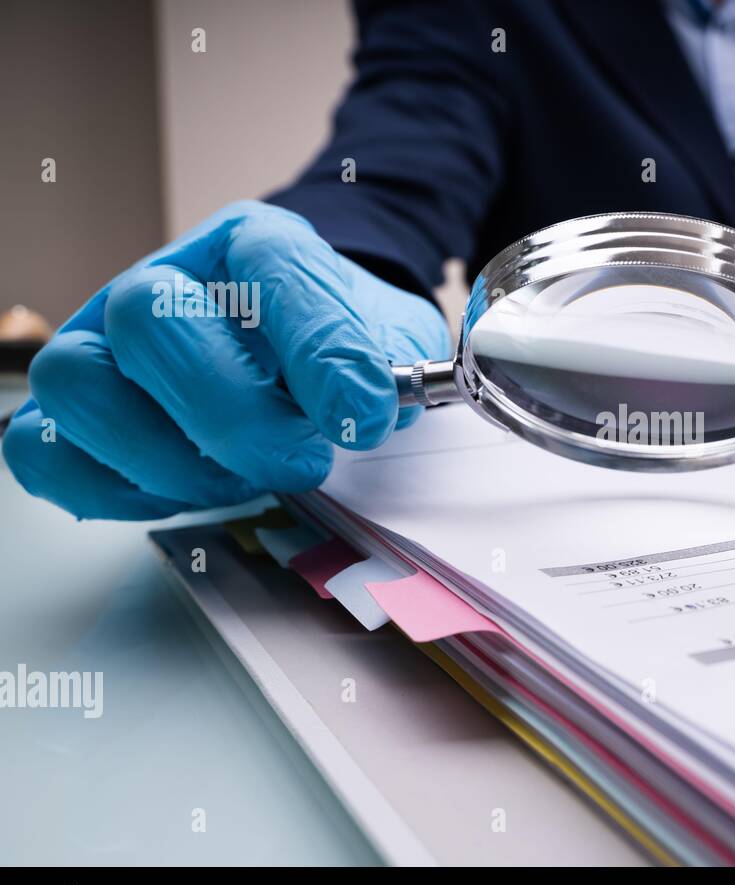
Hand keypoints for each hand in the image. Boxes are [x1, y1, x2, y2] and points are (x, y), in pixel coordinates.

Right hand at [3, 201, 450, 519]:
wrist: (301, 360)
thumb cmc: (339, 351)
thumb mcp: (390, 345)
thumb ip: (387, 368)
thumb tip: (363, 408)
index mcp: (254, 245)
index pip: (272, 265)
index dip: (320, 346)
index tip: (362, 416)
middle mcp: (166, 280)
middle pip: (149, 318)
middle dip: (231, 414)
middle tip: (298, 461)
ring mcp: (104, 343)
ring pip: (77, 381)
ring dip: (165, 455)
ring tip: (238, 479)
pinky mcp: (73, 413)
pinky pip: (45, 451)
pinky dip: (113, 488)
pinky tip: (185, 492)